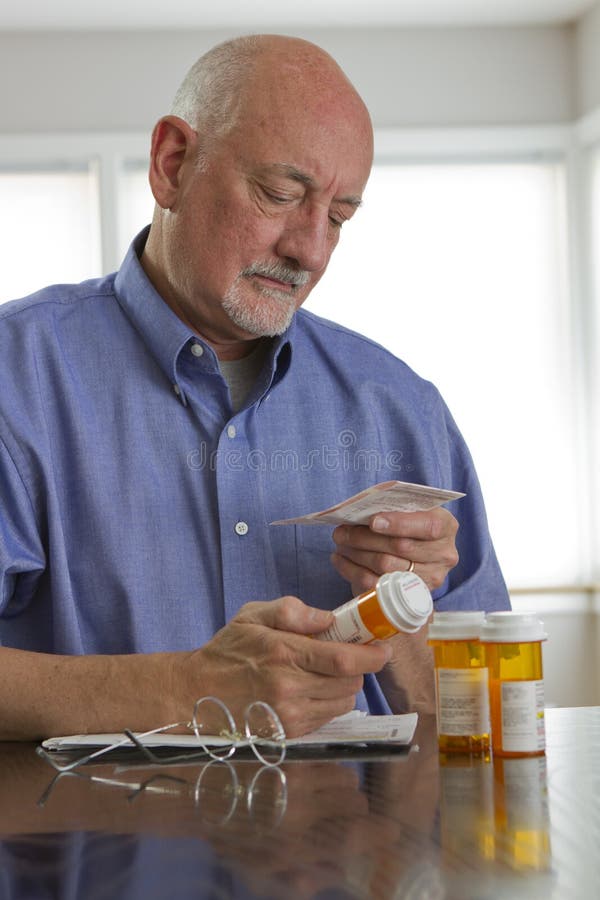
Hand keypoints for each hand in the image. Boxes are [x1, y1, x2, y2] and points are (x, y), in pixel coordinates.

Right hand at [171, 596, 391, 737]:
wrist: (197, 693)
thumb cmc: (228, 651)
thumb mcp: (253, 615)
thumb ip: (292, 611)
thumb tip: (328, 619)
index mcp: (282, 653)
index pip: (341, 659)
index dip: (371, 655)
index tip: (383, 648)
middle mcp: (288, 688)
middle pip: (348, 682)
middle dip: (357, 667)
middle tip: (349, 654)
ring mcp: (289, 715)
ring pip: (342, 702)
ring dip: (344, 685)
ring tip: (324, 672)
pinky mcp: (289, 733)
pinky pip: (327, 717)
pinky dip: (329, 702)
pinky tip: (310, 689)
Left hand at [331, 507, 458, 595]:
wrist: (416, 554)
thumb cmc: (408, 525)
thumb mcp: (410, 511)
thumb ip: (394, 508)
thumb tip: (361, 511)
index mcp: (446, 527)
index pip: (428, 526)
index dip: (399, 524)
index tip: (373, 521)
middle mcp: (443, 555)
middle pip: (401, 547)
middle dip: (365, 538)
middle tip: (341, 531)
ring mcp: (429, 578)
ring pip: (386, 566)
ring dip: (356, 553)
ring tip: (340, 542)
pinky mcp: (409, 595)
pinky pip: (375, 584)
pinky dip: (352, 570)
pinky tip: (340, 559)